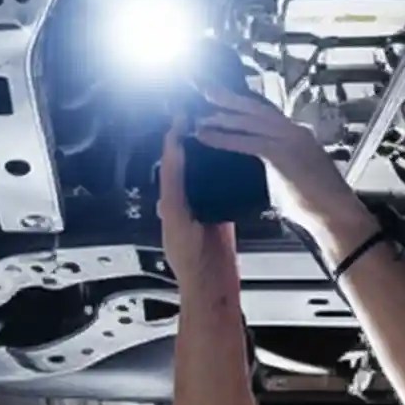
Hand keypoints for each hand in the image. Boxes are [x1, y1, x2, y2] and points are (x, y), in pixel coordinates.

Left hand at [157, 118, 239, 292]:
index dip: (175, 138)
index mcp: (170, 202)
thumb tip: (172, 153)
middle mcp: (185, 203)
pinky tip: (235, 163)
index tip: (182, 115)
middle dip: (191, 140)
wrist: (212, 288)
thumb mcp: (178, 218)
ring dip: (209, 152)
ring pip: (204, 174)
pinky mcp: (222, 217)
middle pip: (186, 164)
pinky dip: (225, 173)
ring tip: (217, 130)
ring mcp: (204, 209)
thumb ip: (174, 186)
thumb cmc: (191, 263)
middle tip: (200, 116)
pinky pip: (222, 189)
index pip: (170, 162)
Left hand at [193, 87, 373, 243]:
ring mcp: (291, 140)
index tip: (225, 100)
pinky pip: (248, 142)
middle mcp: (295, 132)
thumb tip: (268, 173)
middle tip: (206, 89)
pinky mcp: (283, 154)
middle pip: (257, 109)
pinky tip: (207, 137)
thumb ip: (277, 169)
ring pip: (251, 120)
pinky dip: (225, 138)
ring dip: (223, 115)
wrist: (336, 216)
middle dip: (230, 98)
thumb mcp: (293, 178)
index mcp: (298, 136)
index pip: (266, 114)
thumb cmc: (318, 205)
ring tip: (200, 113)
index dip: (244, 106)